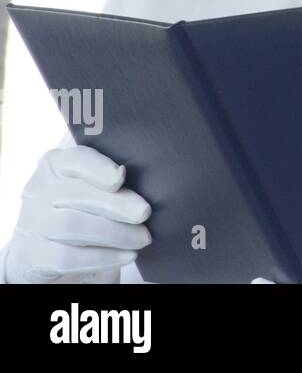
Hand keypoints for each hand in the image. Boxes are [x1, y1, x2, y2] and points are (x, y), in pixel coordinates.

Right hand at [4, 145, 151, 283]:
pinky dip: (102, 257)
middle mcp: (40, 190)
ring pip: (71, 225)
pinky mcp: (34, 254)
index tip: (121, 176)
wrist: (49, 250)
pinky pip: (67, 258)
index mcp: (56, 165)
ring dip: (114, 233)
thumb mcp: (94, 185)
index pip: (75, 159)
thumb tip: (153, 174)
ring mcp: (33, 223)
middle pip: (77, 194)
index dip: (98, 167)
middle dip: (116, 204)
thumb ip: (112, 176)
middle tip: (144, 213)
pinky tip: (126, 255)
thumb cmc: (84, 208)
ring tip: (142, 237)